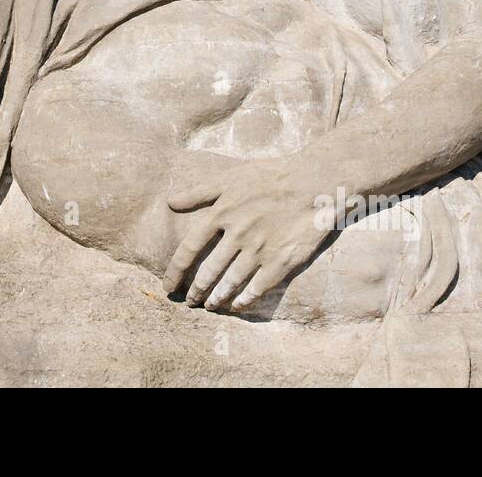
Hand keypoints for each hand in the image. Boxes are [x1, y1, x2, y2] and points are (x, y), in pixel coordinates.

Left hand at [162, 163, 332, 311]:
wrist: (313, 181)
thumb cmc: (270, 176)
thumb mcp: (231, 177)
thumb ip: (199, 191)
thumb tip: (170, 202)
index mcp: (221, 214)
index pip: (189, 249)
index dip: (175, 271)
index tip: (168, 285)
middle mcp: (237, 235)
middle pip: (209, 271)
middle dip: (196, 290)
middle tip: (190, 302)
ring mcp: (259, 250)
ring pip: (231, 282)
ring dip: (217, 298)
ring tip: (209, 306)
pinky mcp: (281, 261)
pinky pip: (258, 288)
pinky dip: (245, 300)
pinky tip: (237, 306)